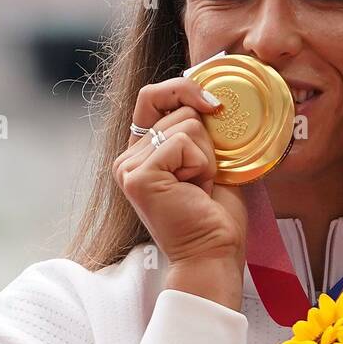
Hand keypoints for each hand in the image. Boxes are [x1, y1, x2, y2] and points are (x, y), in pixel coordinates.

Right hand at [111, 76, 246, 271]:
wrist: (213, 253)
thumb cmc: (215, 216)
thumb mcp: (209, 160)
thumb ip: (200, 128)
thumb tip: (211, 95)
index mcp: (141, 154)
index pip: (152, 96)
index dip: (183, 89)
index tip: (215, 105)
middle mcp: (127, 159)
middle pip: (178, 110)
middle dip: (206, 143)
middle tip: (202, 182)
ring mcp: (128, 167)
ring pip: (186, 124)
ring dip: (206, 157)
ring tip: (198, 189)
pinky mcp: (139, 175)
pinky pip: (184, 141)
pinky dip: (202, 166)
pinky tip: (195, 192)